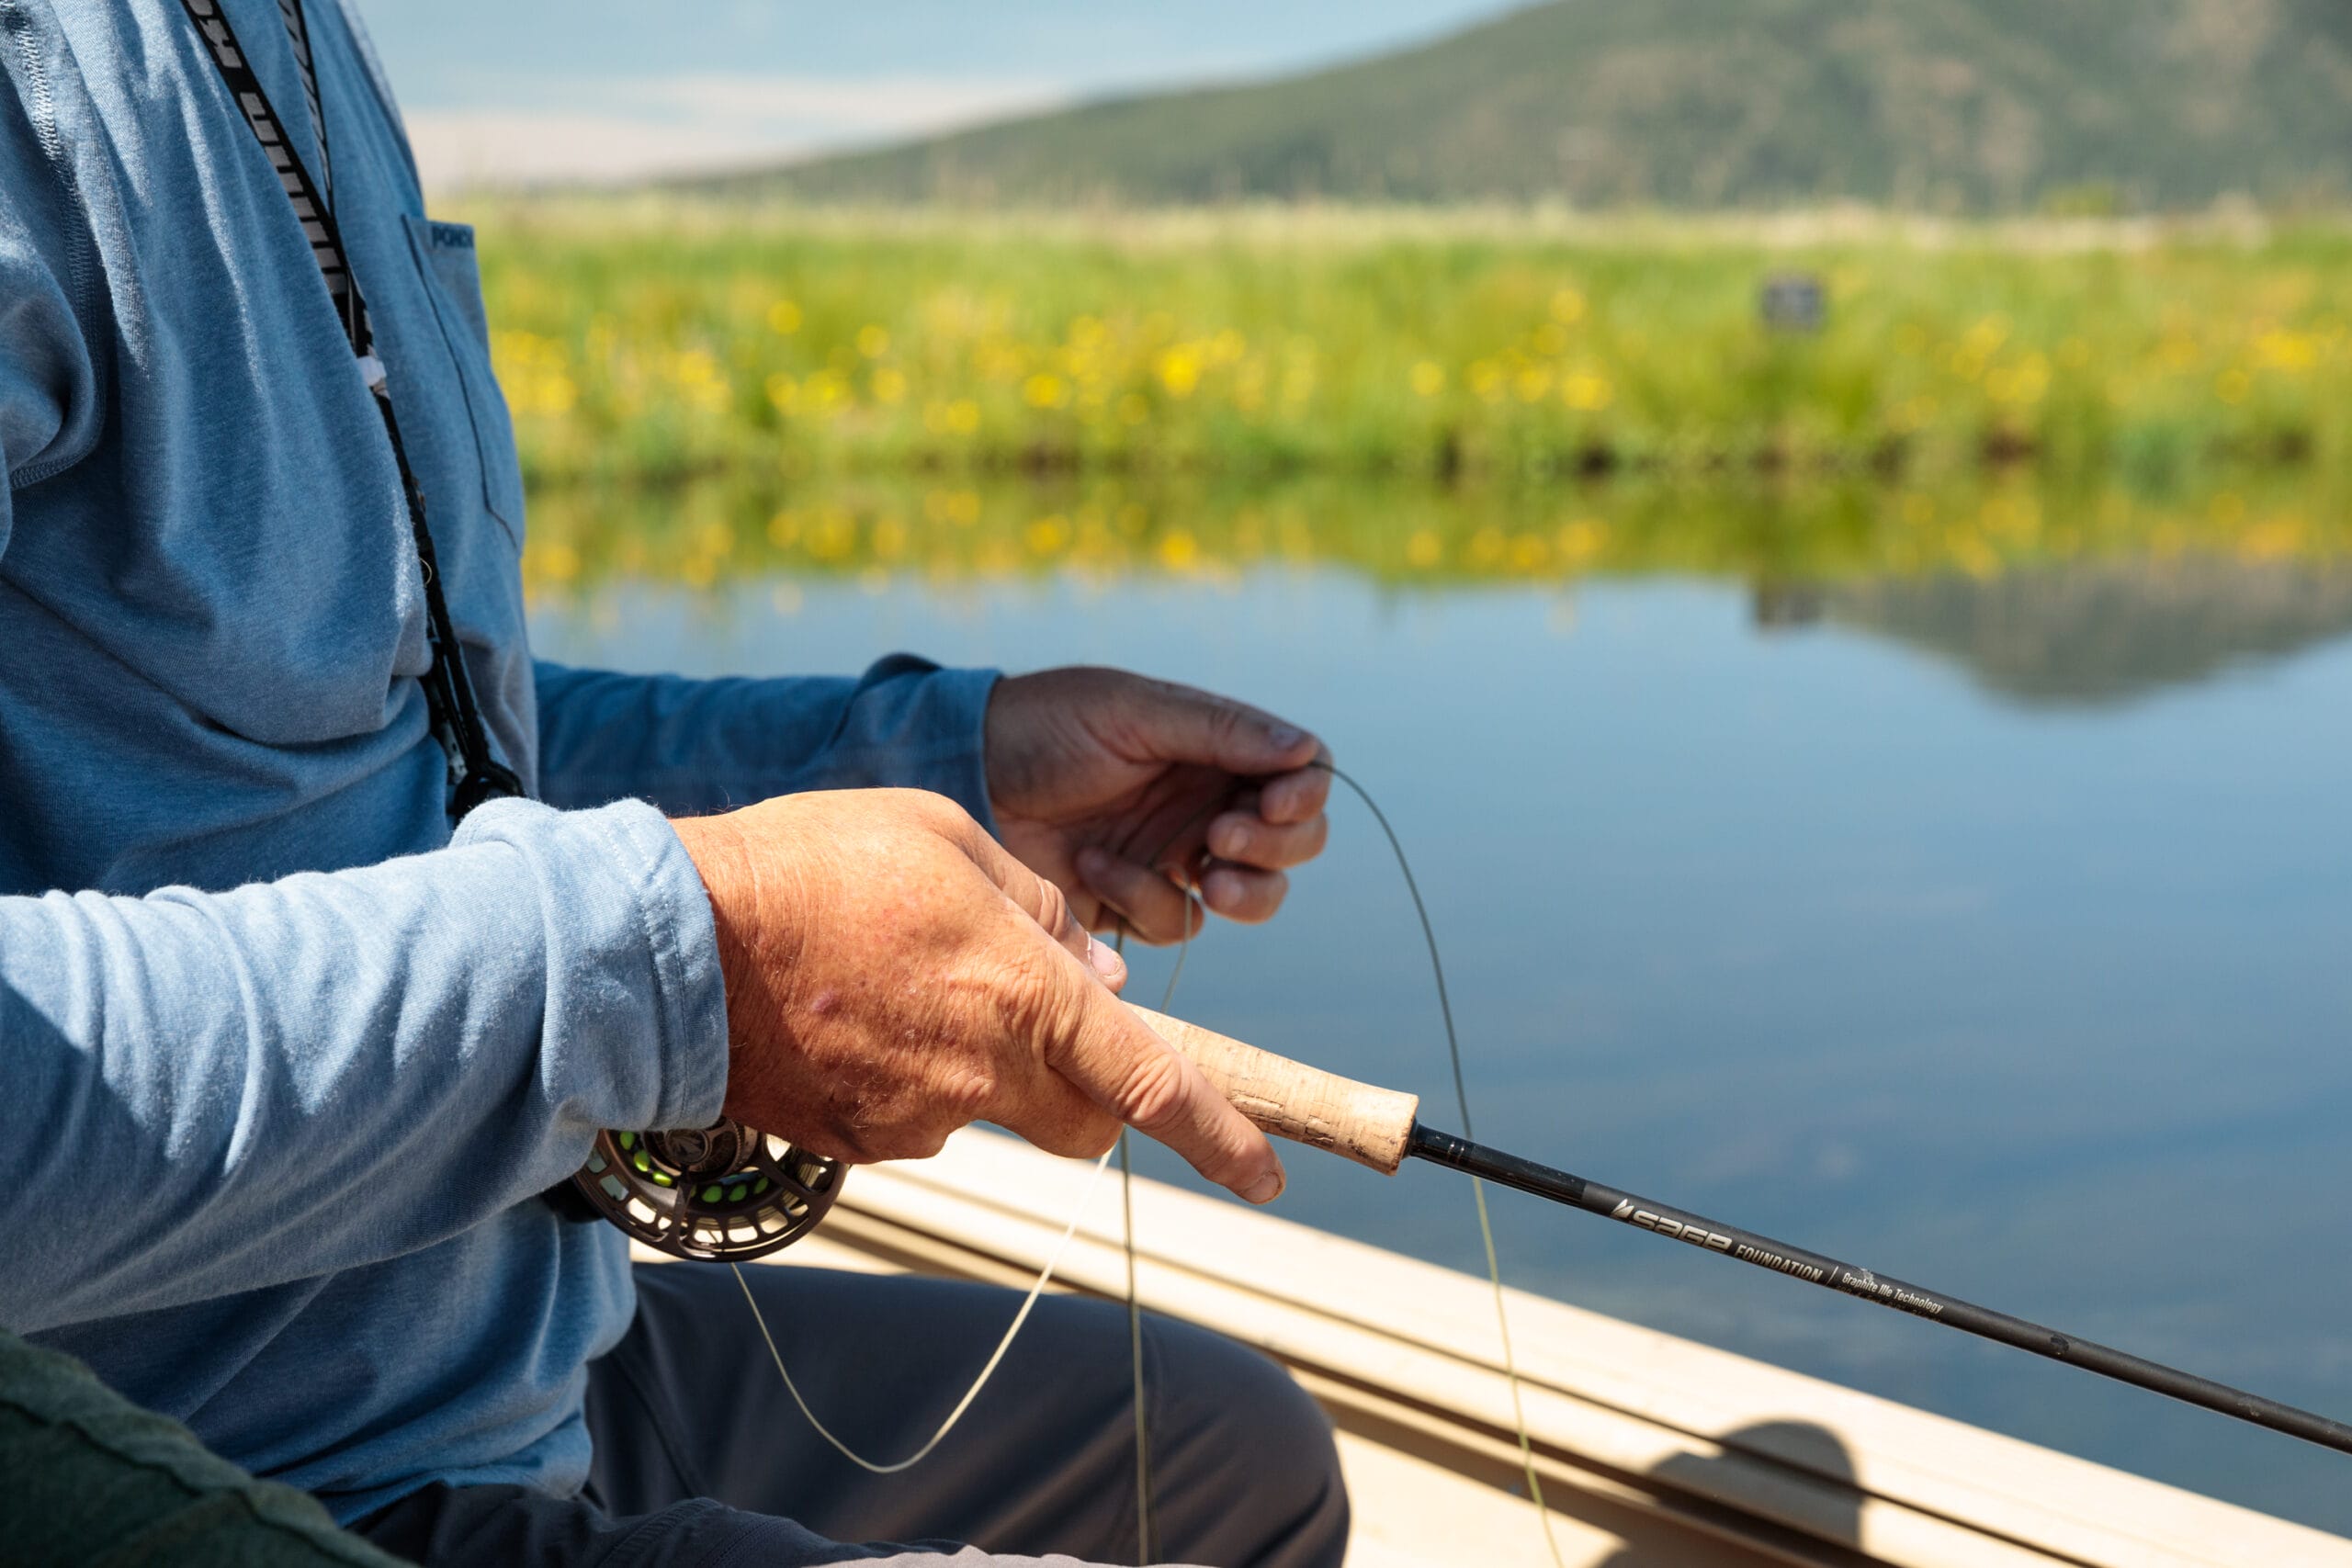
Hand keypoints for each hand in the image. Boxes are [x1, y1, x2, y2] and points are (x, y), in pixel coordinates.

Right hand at [669, 789, 1285, 1201]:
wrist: (671, 945)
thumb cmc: (814, 865)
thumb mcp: (949, 840)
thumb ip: (1042, 913)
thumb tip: (1097, 979)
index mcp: (1029, 997)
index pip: (1155, 1088)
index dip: (1221, 1137)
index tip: (1267, 1176)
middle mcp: (987, 1076)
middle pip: (1086, 1119)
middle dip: (1092, 1087)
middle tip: (1044, 1020)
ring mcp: (919, 1121)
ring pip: (995, 1111)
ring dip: (982, 1063)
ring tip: (898, 978)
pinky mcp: (859, 1145)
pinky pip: (918, 1117)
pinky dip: (912, 1075)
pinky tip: (854, 1013)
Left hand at [985, 668, 1330, 943]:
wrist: (965, 773)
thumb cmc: (1048, 724)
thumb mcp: (1134, 712)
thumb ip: (1221, 732)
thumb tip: (1308, 750)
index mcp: (1218, 750)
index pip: (1301, 777)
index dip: (1305, 796)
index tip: (1276, 803)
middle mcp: (1208, 804)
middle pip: (1292, 845)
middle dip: (1276, 850)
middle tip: (1223, 841)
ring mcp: (1174, 856)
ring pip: (1252, 896)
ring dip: (1244, 893)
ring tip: (1206, 880)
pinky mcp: (1133, 901)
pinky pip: (1175, 921)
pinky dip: (1145, 899)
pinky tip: (1095, 864)